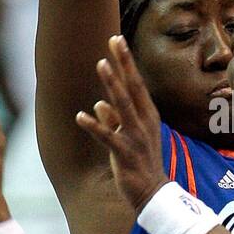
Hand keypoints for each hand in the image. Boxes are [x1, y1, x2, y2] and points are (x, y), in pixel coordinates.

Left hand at [75, 35, 169, 211]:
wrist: (152, 193)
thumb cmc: (140, 164)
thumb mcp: (129, 137)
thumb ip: (115, 120)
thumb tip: (99, 104)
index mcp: (147, 116)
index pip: (136, 83)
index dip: (127, 62)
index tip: (118, 40)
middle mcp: (144, 122)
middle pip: (132, 87)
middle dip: (123, 63)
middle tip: (114, 40)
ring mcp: (136, 137)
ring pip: (123, 105)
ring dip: (112, 84)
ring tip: (101, 64)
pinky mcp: (125, 153)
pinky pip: (107, 137)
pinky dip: (94, 125)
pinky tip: (80, 116)